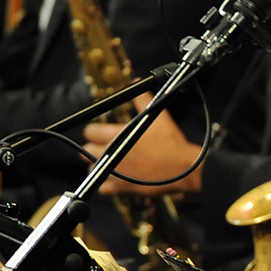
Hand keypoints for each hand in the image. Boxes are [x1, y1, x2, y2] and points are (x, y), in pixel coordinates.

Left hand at [82, 94, 202, 195]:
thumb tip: (135, 82)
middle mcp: (111, 154)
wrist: (183, 168)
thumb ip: (141, 99)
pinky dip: (106, 183)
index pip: (90, 131)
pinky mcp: (122, 187)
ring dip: (98, 165)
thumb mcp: (156, 115)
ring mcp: (115, 173)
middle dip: (93, 148)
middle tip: (103, 146)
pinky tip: (114, 178)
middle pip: (87, 151)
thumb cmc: (171, 143)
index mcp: (116, 135)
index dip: (94, 130)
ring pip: (92, 169)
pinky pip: (103, 188)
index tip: (99, 131)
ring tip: (109, 161)